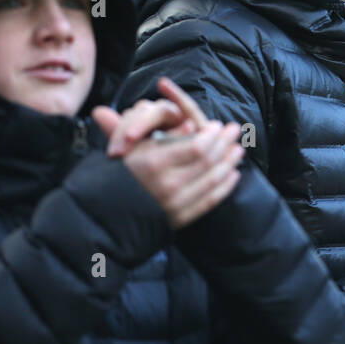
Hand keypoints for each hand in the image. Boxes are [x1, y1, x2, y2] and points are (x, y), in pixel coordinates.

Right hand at [92, 77, 243, 228]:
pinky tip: (233, 175)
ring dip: (230, 163)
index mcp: (153, 163)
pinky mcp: (181, 219)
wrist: (107, 213)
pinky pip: (210, 201)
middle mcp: (166, 184)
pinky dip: (225, 187)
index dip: (212, 135)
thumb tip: (191, 124)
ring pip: (213, 180)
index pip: (196, 146)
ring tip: (238, 150)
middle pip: (208, 161)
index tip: (217, 125)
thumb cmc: (119, 174)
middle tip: (234, 131)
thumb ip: (164, 137)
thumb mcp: (135, 148)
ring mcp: (175, 204)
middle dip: (225, 144)